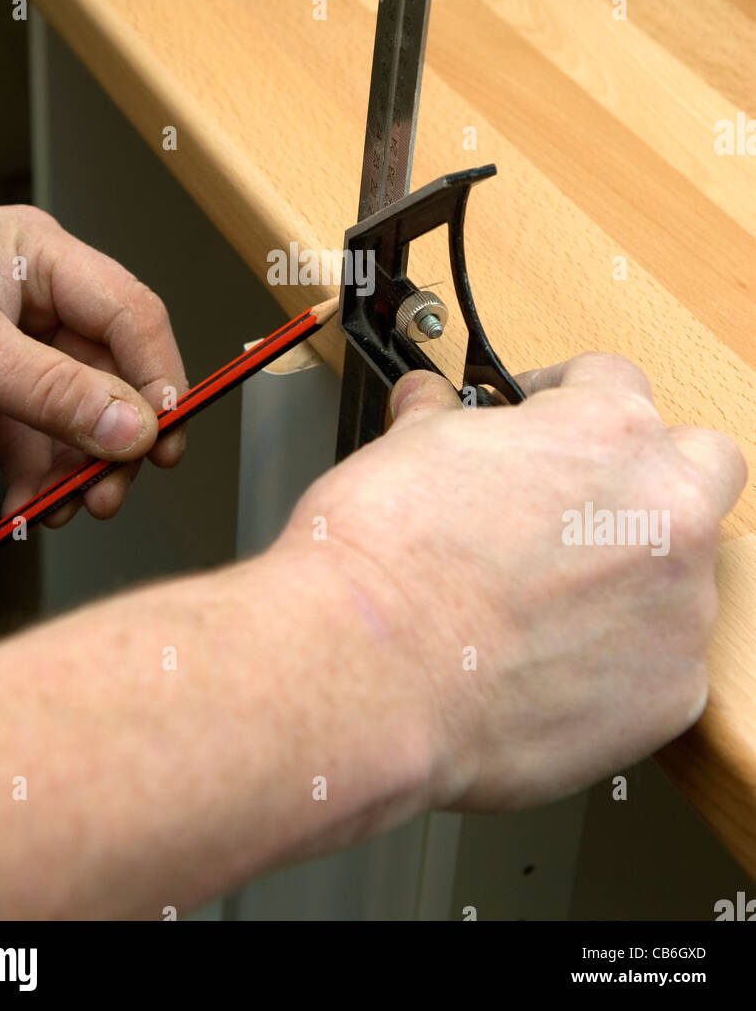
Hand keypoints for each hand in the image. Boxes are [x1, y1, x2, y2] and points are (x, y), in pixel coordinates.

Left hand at [0, 206, 186, 524]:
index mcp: (37, 259)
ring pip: (72, 420)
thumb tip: (132, 424)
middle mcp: (31, 303)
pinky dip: (32, 482)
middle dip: (110, 440)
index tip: (165, 437)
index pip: (129, 315)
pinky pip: (30, 444)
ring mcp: (7, 353)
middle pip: (107, 376)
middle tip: (110, 489)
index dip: (157, 377)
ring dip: (71, 472)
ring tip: (59, 509)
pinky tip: (20, 509)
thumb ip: (52, 391)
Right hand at [285, 354, 746, 810]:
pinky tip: (549, 661)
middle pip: (702, 463)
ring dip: (630, 575)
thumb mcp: (407, 445)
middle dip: (651, 472)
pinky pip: (662, 662)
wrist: (370, 670)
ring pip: (682, 573)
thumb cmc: (385, 561)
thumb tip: (431, 404)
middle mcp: (665, 510)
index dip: (567, 395)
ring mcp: (680, 607)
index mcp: (609, 430)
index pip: (617, 381)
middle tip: (584, 499)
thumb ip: (444, 418)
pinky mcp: (671, 693)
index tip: (542, 421)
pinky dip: (616, 660)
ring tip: (547, 601)